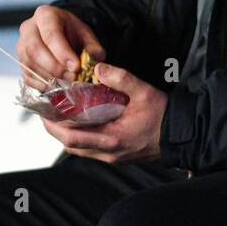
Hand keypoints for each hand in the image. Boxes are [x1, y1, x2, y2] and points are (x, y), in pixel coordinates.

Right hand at [16, 5, 105, 87]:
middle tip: (72, 77)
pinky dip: (41, 84)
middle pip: (34, 49)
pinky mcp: (21, 62)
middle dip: (54, 67)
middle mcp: (28, 28)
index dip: (62, 52)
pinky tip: (55, 86)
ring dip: (49, 77)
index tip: (76, 66)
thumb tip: (93, 63)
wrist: (63, 34)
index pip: (50, 34)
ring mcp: (21, 46)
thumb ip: (93, 48)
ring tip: (67, 82)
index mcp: (45, 15)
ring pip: (29, 64)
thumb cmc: (73, 33)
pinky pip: (26, 76)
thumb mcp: (87, 35)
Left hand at [43, 63, 167, 164]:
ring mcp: (112, 156)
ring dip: (67, 133)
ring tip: (59, 115)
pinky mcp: (117, 155)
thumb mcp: (144, 92)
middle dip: (56, 129)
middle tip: (47, 112)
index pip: (73, 138)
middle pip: (71, 146)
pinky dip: (80, 136)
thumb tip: (99, 68)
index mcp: (113, 139)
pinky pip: (90, 148)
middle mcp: (109, 152)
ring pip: (79, 149)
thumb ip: (121, 79)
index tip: (44, 112)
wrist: (182, 135)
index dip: (54, 126)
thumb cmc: (164, 116)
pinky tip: (80, 122)